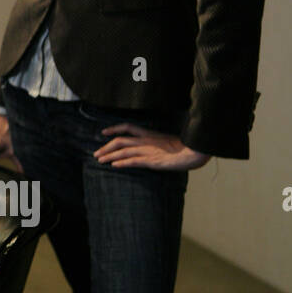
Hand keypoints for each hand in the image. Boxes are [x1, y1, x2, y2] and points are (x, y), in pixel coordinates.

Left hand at [94, 124, 210, 170]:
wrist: (195, 151)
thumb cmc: (185, 147)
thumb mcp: (168, 141)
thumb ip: (157, 143)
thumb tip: (151, 148)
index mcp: (150, 134)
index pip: (128, 127)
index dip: (114, 129)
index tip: (104, 132)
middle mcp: (146, 141)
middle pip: (120, 140)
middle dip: (106, 147)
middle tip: (96, 153)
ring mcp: (148, 150)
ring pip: (123, 151)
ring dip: (109, 155)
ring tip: (100, 160)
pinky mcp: (152, 161)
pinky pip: (134, 161)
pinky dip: (122, 162)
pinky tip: (114, 165)